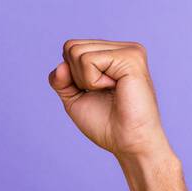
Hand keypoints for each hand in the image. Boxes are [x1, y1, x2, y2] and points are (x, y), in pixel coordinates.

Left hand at [47, 39, 170, 160]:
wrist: (128, 143)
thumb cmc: (107, 125)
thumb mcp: (74, 99)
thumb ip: (62, 80)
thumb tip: (61, 64)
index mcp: (112, 54)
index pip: (71, 47)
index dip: (71, 75)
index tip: (93, 92)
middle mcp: (122, 48)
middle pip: (71, 47)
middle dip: (76, 77)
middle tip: (102, 93)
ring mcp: (129, 50)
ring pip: (77, 52)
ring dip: (85, 80)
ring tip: (109, 91)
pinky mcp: (131, 57)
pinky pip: (88, 60)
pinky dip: (92, 81)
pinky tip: (114, 88)